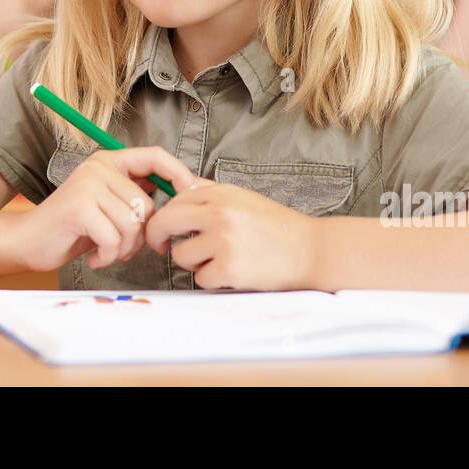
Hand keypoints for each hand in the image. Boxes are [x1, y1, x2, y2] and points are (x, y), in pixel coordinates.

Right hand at [6, 146, 196, 273]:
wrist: (29, 242)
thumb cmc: (74, 228)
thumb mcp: (110, 206)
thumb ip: (138, 195)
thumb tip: (185, 190)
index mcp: (110, 161)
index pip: (156, 156)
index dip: (180, 173)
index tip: (193, 195)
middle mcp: (99, 167)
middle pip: (147, 204)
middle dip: (141, 236)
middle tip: (122, 248)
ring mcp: (88, 184)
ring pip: (132, 224)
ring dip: (123, 249)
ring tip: (106, 252)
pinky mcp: (78, 207)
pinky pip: (114, 238)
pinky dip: (108, 255)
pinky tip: (95, 257)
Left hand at [145, 179, 318, 290]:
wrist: (310, 250)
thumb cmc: (278, 226)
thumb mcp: (244, 198)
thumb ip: (211, 194)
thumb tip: (181, 189)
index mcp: (222, 194)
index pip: (175, 201)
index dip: (165, 216)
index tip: (165, 228)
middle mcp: (219, 214)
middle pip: (166, 222)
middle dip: (157, 236)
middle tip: (160, 247)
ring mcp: (223, 241)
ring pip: (180, 255)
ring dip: (193, 263)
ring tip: (218, 260)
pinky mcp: (229, 269)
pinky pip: (200, 279)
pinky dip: (212, 280)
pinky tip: (231, 272)